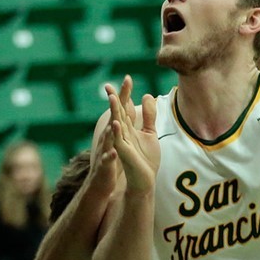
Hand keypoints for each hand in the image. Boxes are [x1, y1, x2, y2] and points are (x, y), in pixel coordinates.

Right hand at [107, 77, 158, 193]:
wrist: (137, 182)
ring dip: (113, 114)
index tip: (128, 78)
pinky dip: (114, 136)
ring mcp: (118, 146)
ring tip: (113, 100)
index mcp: (127, 128)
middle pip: (116, 114)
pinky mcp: (119, 158)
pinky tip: (115, 127)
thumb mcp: (148, 134)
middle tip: (111, 85)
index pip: (125, 107)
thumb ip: (148, 116)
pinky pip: (113, 146)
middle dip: (115, 100)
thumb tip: (148, 96)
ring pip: (113, 128)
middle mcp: (120, 134)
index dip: (126, 94)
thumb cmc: (140, 158)